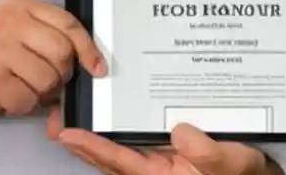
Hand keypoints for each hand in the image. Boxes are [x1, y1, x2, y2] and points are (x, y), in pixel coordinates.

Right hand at [0, 0, 104, 118]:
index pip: (67, 24)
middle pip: (62, 55)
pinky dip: (21, 105)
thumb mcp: (5, 24)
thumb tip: (82, 58)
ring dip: (39, 92)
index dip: (88, 48)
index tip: (96, 66)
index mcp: (17, 6)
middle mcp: (8, 24)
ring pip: (48, 81)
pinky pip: (28, 102)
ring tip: (19, 85)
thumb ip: (39, 31)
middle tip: (44, 78)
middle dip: (60, 74)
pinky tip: (5, 95)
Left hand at [46, 108, 282, 174]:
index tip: (66, 133)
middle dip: (80, 142)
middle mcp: (152, 171)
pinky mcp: (162, 156)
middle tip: (53, 121)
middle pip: (106, 159)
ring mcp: (155, 164)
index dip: (91, 147)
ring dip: (91, 138)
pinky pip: (129, 146)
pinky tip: (104, 120)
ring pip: (113, 153)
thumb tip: (179, 131)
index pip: (118, 161)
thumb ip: (209, 153)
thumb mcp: (232, 163)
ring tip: (68, 117)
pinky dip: (111, 135)